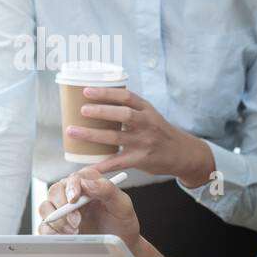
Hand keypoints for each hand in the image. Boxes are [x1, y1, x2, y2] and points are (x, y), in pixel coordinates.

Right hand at [37, 166, 140, 247]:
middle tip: (77, 222)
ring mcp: (63, 210)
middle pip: (55, 191)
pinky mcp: (57, 226)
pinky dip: (50, 232)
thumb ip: (108, 190)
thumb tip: (87, 183)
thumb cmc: (122, 222)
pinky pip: (44, 226)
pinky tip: (63, 238)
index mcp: (89, 183)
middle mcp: (73, 194)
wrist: (121, 244)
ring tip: (74, 232)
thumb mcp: (123, 205)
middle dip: (63, 207)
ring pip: (46, 207)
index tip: (74, 199)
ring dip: (56, 220)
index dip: (71, 187)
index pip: (74, 178)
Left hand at [69, 87, 214, 185]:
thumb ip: (130, 108)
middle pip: (123, 115)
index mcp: (146, 109)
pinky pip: (118, 162)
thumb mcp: (150, 114)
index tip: (87, 91)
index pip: (126, 96)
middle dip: (101, 111)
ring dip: (92, 135)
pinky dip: (102, 165)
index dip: (106, 92)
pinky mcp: (141, 159)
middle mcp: (146, 124)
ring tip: (73, 132)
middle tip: (82, 110)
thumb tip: (100, 101)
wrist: (183, 153)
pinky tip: (88, 165)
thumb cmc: (161, 132)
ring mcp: (144, 142)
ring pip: (116, 138)